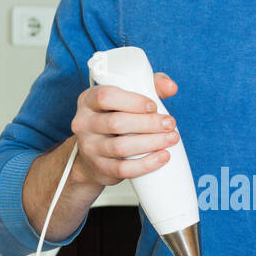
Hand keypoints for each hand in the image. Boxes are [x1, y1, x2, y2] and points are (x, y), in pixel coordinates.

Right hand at [70, 71, 179, 187]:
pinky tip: (162, 157)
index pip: (105, 97)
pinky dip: (146, 164)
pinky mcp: (100, 168)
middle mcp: (84, 123)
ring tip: (171, 138)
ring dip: (151, 142)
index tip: (153, 106)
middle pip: (116, 123)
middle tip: (170, 123)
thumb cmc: (114, 122)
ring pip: (121, 147)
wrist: (92, 158)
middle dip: (148, 123)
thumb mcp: (125, 100)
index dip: (133, 101)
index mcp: (88, 101)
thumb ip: (149, 87)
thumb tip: (171, 87)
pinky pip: (124, 169)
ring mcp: (90, 148)